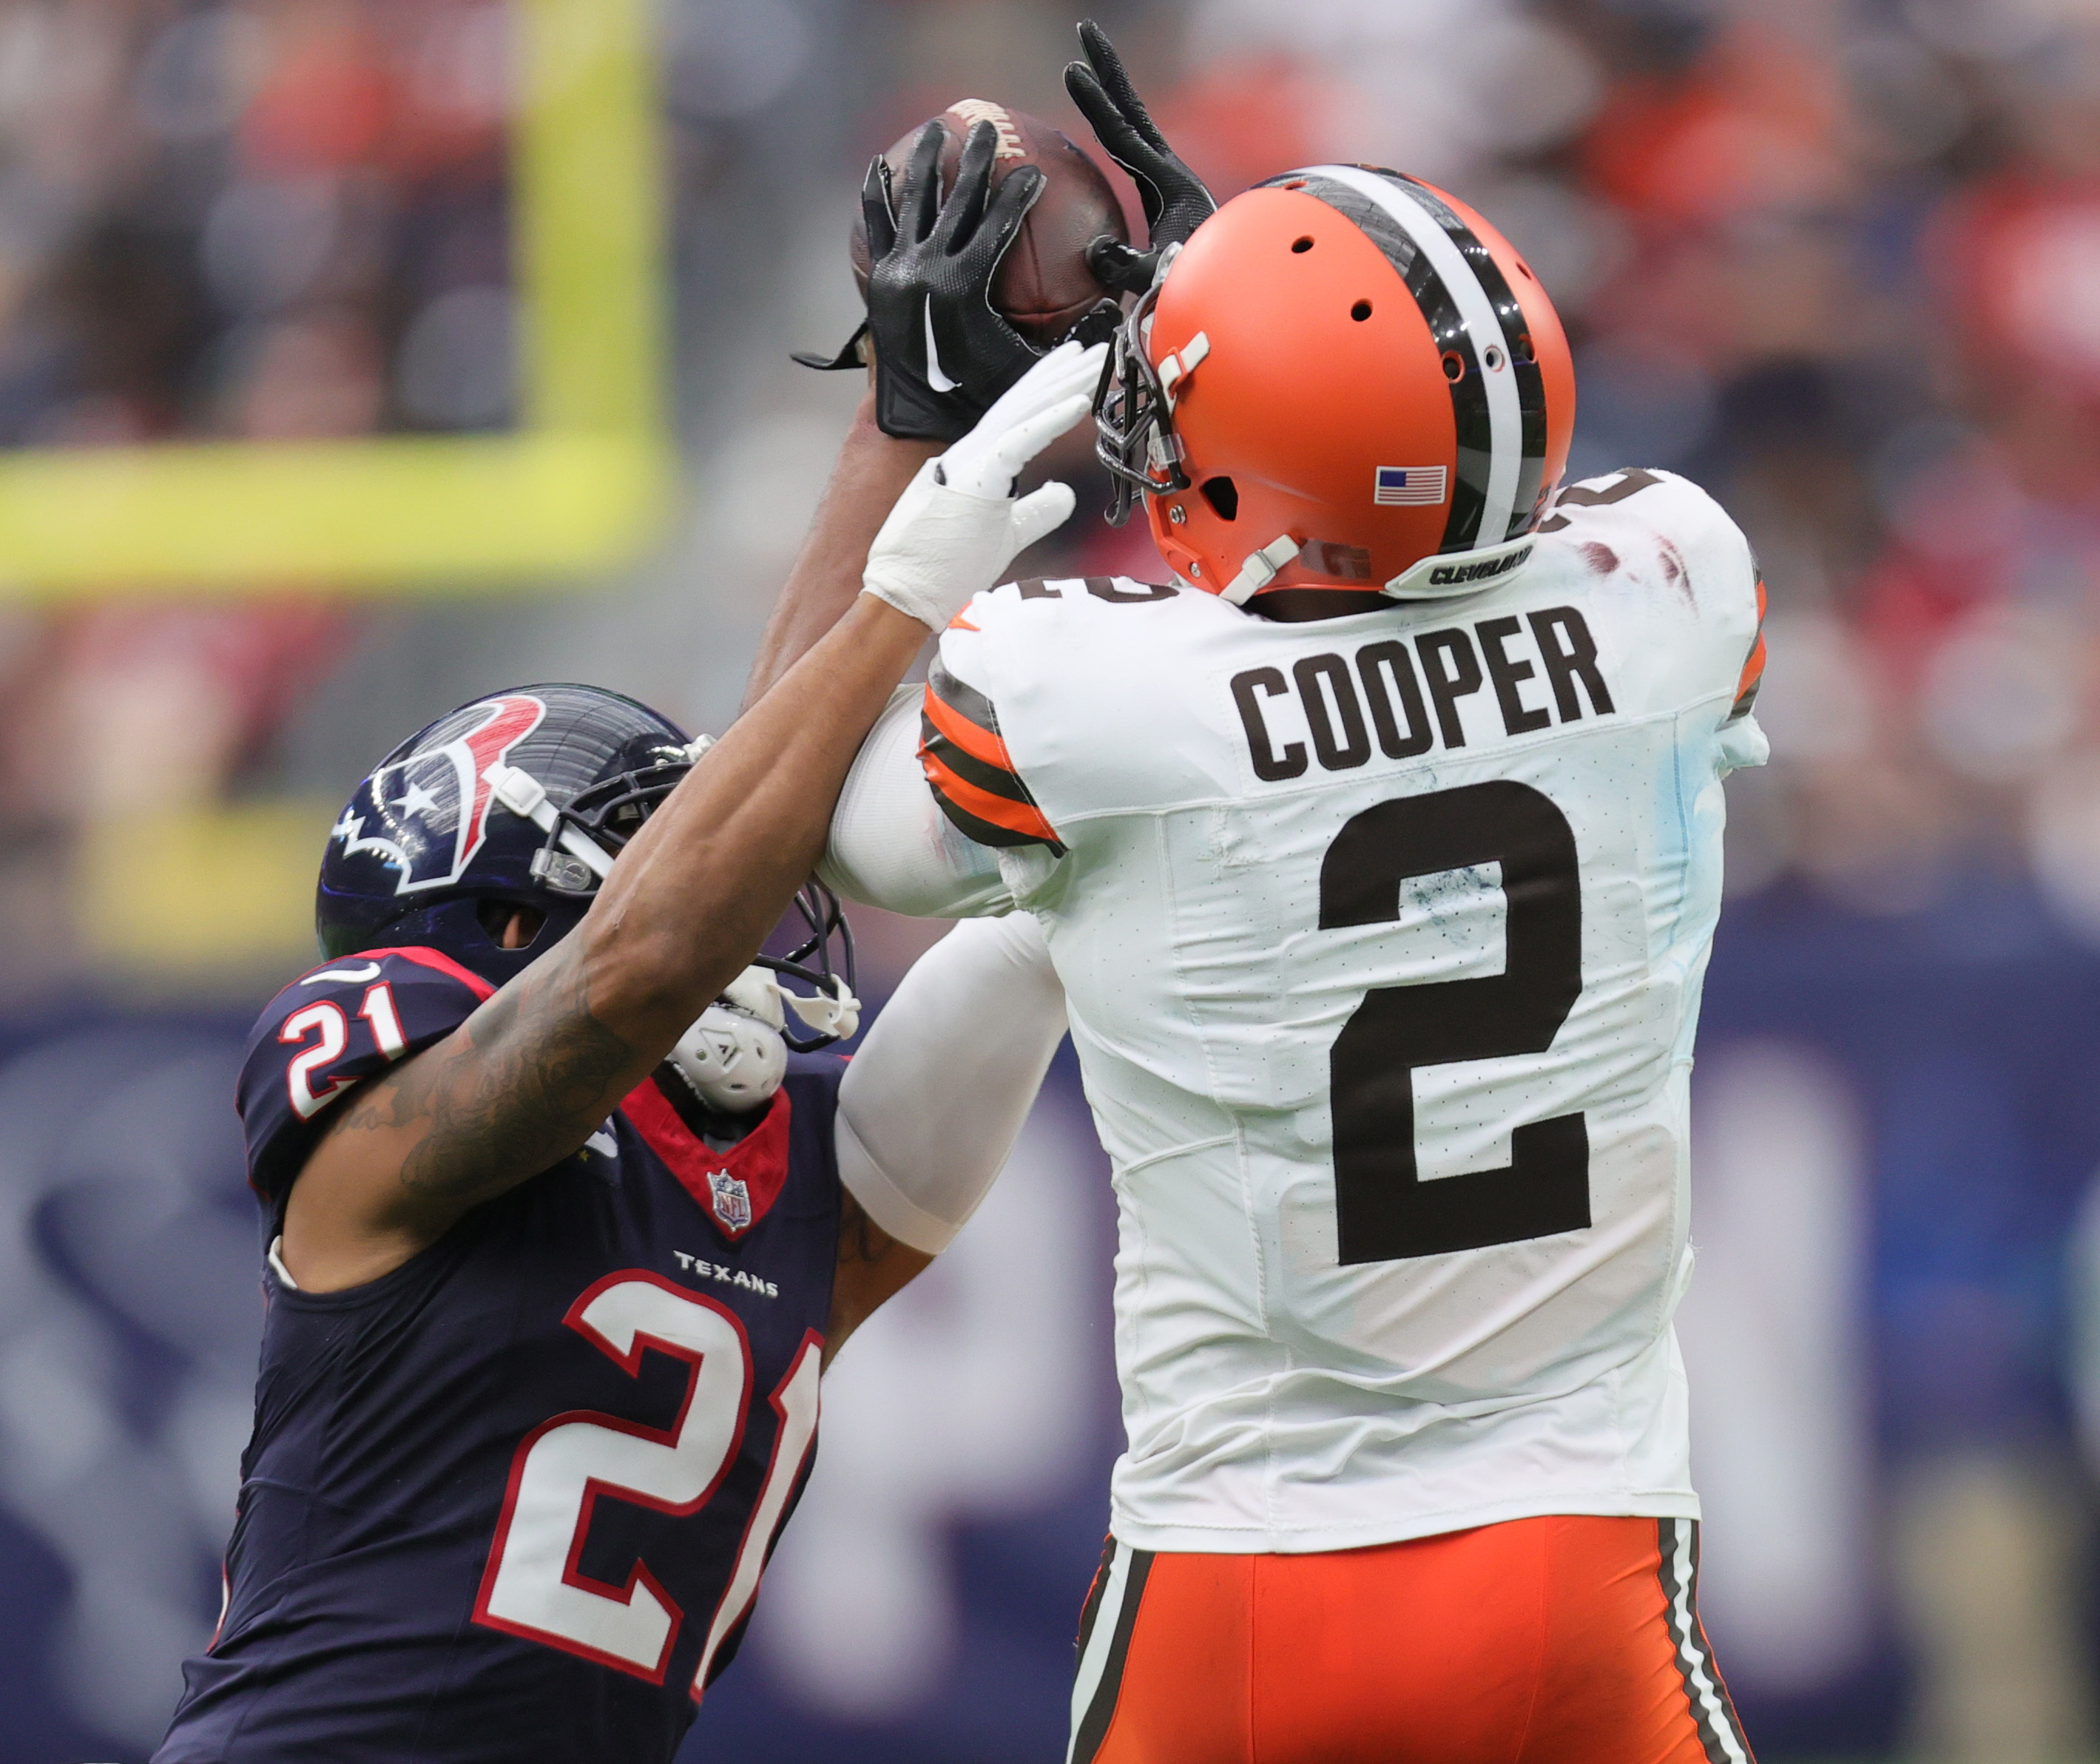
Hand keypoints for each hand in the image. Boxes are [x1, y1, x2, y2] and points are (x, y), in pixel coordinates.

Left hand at [860, 119, 1047, 441]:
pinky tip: (878, 165)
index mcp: (963, 289)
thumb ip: (1067, 344)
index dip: (1017, 195)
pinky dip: (876, 194)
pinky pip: (876, 226)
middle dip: (976, 160)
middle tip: (990, 128)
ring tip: (937, 129)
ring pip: (913, 202)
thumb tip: (1113, 315)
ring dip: (928, 162)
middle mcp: (926, 271)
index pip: (996, 226)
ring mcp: (897, 272)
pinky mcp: (876, 278)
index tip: (1034, 172)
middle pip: (956, 201)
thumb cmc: (978, 398)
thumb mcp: (1027, 372)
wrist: (918, 416)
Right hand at [860, 339, 1106, 629]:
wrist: (905, 592)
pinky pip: (1019, 442)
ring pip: (1024, 411)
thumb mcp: (1007, 534)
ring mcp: (970, 463)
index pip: (1019, 416)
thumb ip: (1037, 510)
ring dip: (1062, 385)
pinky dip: (1050, 420)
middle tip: (1095, 351)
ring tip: (1094, 364)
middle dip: (1061, 374)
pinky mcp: (974, 479)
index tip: (1076, 369)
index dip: (1049, 389)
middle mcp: (972, 453)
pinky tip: (1077, 403)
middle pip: (1024, 403)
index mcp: (976, 462)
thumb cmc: (943, 567)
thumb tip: (1065, 493)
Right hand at [1065, 19, 1216, 295]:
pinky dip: (1113, 125)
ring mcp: (1166, 177)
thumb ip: (1126, 264)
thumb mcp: (1158, 274)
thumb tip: (1093, 252)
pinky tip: (1100, 120)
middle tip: (1086, 29)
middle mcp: (1169, 171)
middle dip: (1107, 70)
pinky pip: (1130, 148)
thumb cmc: (1194, 282)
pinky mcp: (1161, 190)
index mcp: (1168, 184)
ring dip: (1110, 92)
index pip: (1123, 134)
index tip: (1072, 71)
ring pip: (1132, 123)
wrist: (1229, 287)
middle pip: (1130, 109)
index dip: (1096, 104)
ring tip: (1087, 64)